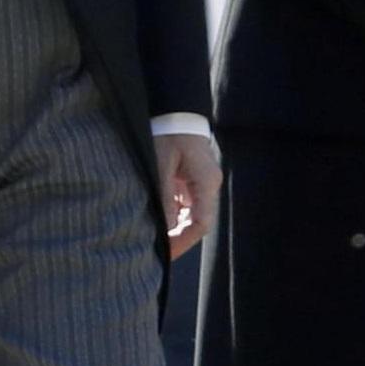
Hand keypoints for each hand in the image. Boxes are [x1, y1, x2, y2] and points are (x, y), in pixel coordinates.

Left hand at [156, 131, 221, 256]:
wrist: (177, 112)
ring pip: (193, 214)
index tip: (166, 253)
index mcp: (206, 183)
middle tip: (159, 250)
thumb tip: (165, 227)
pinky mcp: (196, 179)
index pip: (201, 223)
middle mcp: (210, 186)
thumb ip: (164, 197)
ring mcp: (204, 183)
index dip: (184, 241)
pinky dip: (174, 212)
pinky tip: (159, 215)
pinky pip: (188, 203)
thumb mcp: (161, 166)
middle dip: (179, 237)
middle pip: (199, 222)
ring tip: (154, 235)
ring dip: (176, 225)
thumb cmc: (169, 135)